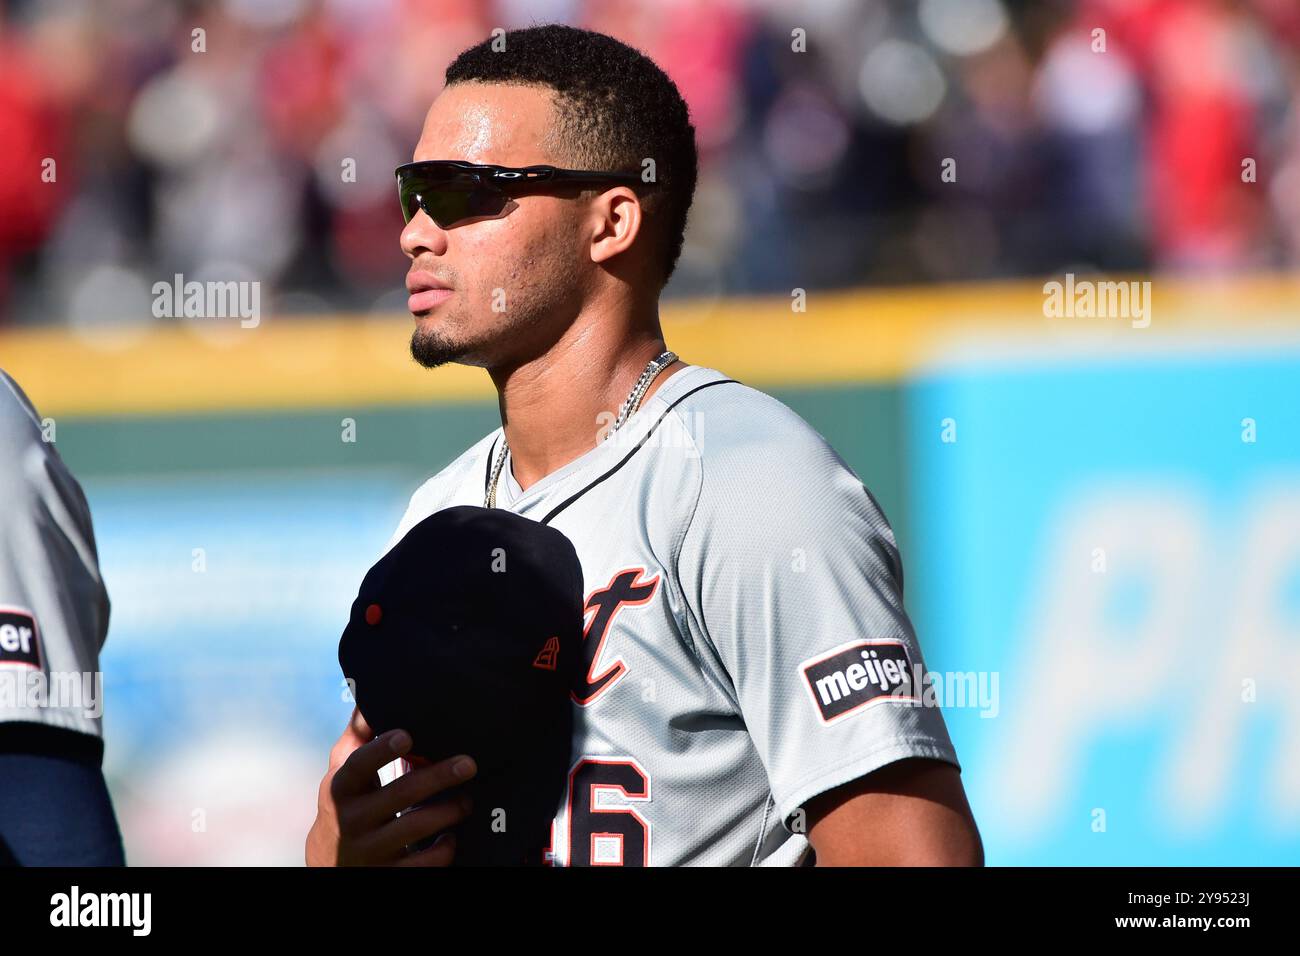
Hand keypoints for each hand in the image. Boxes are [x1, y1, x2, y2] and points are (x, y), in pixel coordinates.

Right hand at [306, 707, 477, 865]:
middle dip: (439, 777)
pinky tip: (452, 837)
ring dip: (449, 811)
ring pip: (416, 828)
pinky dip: (444, 850)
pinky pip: (423, 864)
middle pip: (400, 794)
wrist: (330, 863)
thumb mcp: (344, 770)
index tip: (408, 735)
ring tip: (468, 801)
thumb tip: (371, 691)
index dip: (381, 751)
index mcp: (340, 788)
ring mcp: (369, 851)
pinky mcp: (387, 875)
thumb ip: (359, 735)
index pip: (358, 766)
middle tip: (469, 764)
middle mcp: (351, 820)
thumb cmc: (348, 802)